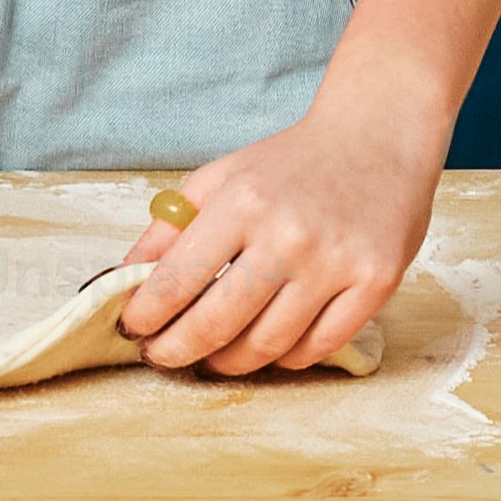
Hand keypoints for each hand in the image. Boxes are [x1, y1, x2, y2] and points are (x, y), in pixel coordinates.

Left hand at [117, 74, 444, 375]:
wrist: (377, 137)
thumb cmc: (291, 163)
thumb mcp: (220, 178)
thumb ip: (168, 230)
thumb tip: (123, 281)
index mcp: (242, 202)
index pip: (176, 281)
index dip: (145, 317)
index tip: (134, 329)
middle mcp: (289, 234)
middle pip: (216, 324)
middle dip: (175, 351)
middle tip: (162, 356)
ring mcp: (336, 263)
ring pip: (267, 346)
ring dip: (229, 362)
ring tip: (214, 356)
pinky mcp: (376, 283)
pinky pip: (317, 347)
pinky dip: (284, 358)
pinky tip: (268, 345)